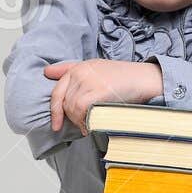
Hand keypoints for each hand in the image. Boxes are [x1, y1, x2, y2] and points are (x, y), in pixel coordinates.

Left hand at [43, 58, 163, 133]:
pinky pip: (82, 110)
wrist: (144, 79)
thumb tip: (47, 72)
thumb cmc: (122, 78)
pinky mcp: (99, 90)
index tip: (56, 125)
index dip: (54, 110)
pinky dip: (85, 121)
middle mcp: (81, 71)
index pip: (57, 89)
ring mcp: (89, 80)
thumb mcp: (94, 69)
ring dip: (79, 121)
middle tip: (82, 125)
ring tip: (89, 125)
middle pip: (65, 102)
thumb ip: (70, 70)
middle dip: (71, 118)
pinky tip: (92, 126)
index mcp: (79, 67)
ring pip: (72, 108)